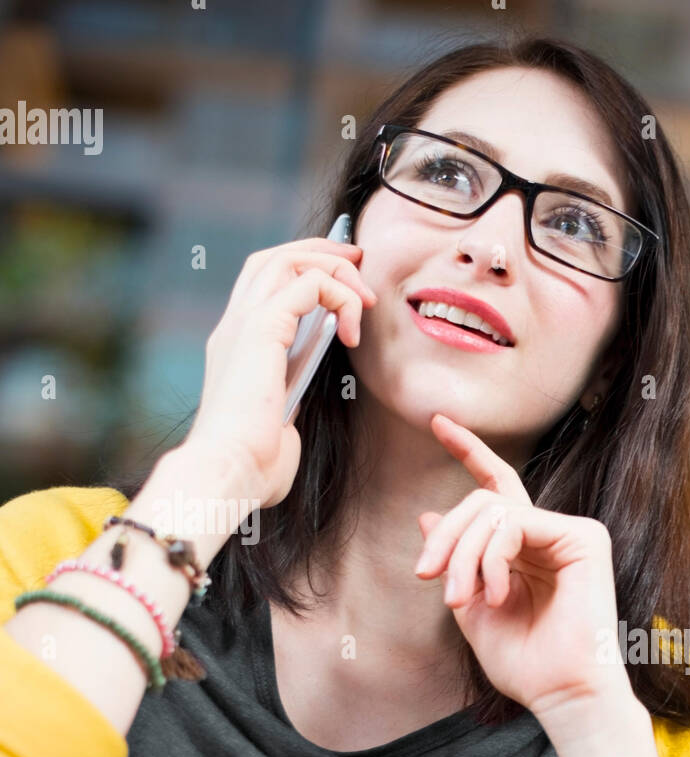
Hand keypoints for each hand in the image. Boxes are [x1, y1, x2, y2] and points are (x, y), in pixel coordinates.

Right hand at [185, 235, 377, 507]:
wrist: (228, 474)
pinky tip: (352, 334)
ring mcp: (244, 325)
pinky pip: (309, 284)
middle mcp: (235, 328)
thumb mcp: (276, 431)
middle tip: (360, 263)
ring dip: (335, 269)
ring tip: (365, 298)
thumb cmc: (251, 469)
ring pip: (289, 260)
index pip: (265, 286)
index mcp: (237, 348)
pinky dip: (339, 296)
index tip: (346, 282)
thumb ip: (284, 414)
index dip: (305, 271)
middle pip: (273, 259)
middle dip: (320, 252)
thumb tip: (290, 424)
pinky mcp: (262, 330)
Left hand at [414, 413, 635, 721]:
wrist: (562, 693)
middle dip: (446, 536)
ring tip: (459, 597)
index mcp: (527, 548)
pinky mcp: (583, 538)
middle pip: (482, 499)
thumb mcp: (472, 609)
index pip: (496, 487)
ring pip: (493, 509)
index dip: (468, 449)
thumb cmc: (525, 664)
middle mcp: (550, 534)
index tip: (436, 422)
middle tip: (427, 576)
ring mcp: (570, 532)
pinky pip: (515, 523)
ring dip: (463, 554)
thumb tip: (428, 515)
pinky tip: (497, 594)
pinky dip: (492, 558)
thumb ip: (453, 563)